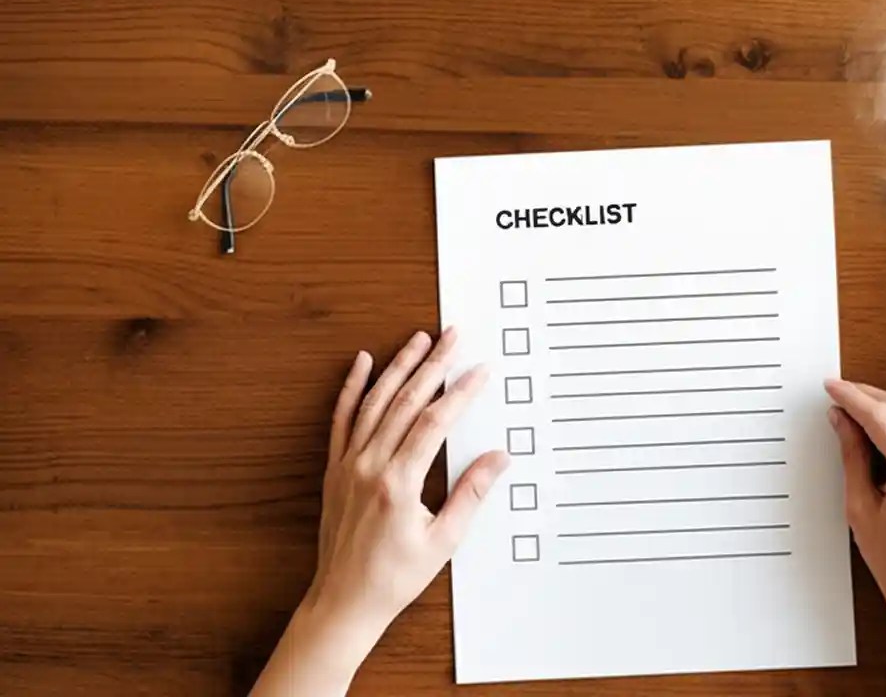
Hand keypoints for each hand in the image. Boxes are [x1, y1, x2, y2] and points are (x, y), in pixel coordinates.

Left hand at [252, 329, 507, 696]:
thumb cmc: (393, 578)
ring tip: (418, 340)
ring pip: (374, 403)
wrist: (344, 601)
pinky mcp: (335, 470)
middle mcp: (369, 467)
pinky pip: (342, 420)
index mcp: (398, 484)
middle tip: (452, 336)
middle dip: (432, 365)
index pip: (435, 423)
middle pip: (405, 402)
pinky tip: (361, 364)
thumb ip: (471, 494)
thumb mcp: (444, 541)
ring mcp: (349, 466)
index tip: (479, 371)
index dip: (460, 392)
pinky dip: (352, 389)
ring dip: (397, 367)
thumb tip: (497, 459)